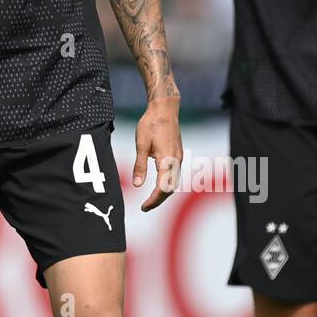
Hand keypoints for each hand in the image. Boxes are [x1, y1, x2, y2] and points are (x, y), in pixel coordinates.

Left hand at [133, 94, 182, 211]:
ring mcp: (179, 157)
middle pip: (170, 188)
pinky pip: (174, 174)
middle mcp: (177, 161)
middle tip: (145, 207)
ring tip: (151, 200)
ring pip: (173, 182)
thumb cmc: (150, 124)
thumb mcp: (141, 145)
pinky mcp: (178, 154)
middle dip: (158, 200)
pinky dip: (166, 183)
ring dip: (163, 193)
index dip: (153, 200)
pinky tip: (158, 185)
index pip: (162, 188)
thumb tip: (137, 185)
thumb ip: (140, 166)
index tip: (143, 207)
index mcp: (168, 160)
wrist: (165, 108)